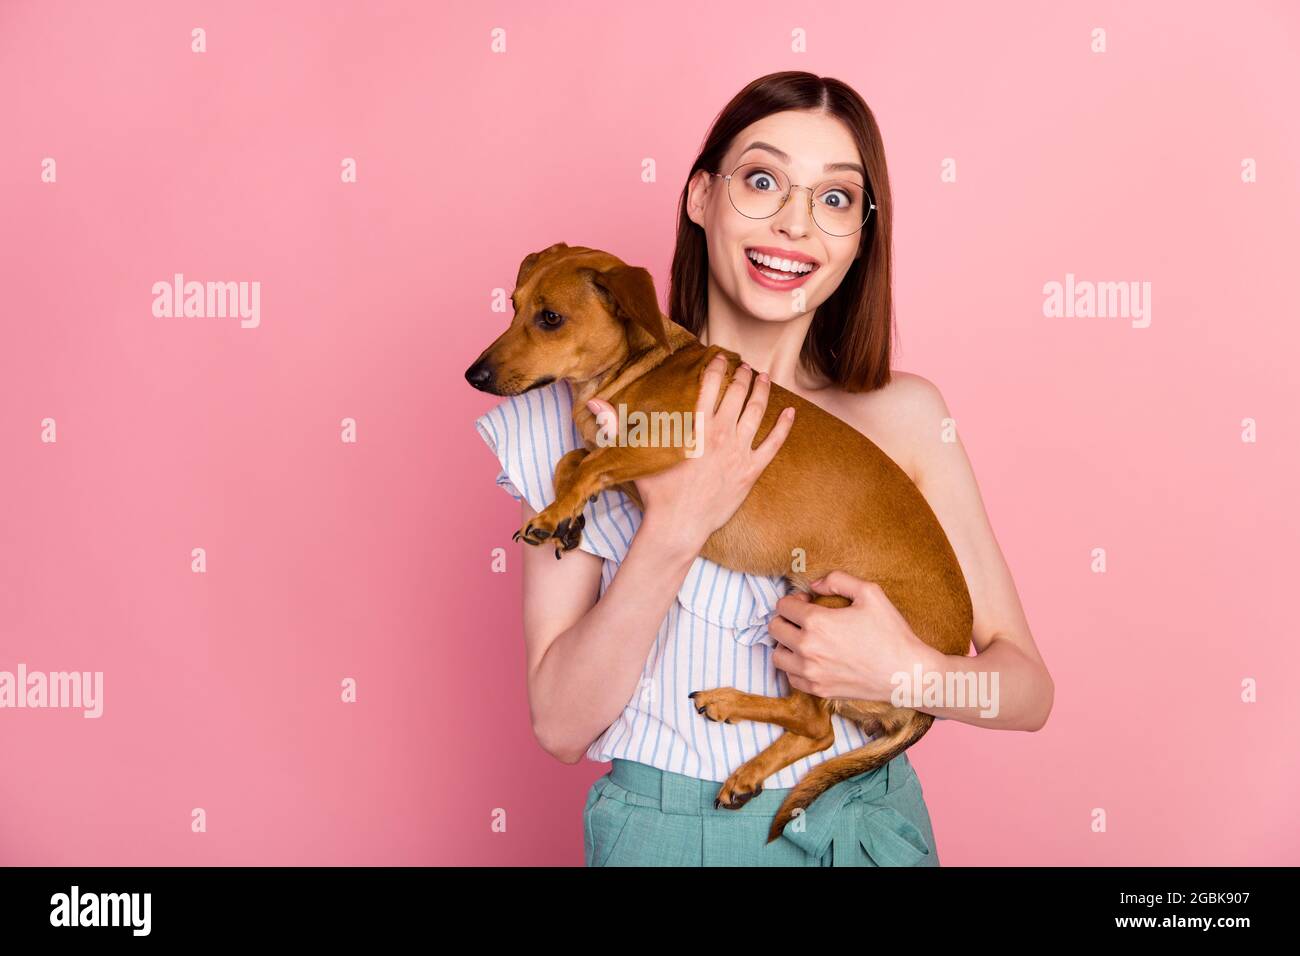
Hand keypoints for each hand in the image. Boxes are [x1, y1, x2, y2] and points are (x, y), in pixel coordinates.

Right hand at [586, 354, 794, 557]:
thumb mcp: (634, 455)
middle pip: (737, 394)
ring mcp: (739, 452)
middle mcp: (721, 434)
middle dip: (742, 375)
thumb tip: (593, 402)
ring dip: (762, 391)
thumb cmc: (656, 492)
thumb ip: (616, 425)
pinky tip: (791, 413)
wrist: (678, 526)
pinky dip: (784, 427)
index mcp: (695, 427)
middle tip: (745, 367)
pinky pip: (774, 444)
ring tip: (763, 378)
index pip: (709, 386)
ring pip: (756, 412)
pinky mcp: (751, 471)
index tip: (719, 357)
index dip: (716, 368)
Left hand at [768, 570, 943, 701]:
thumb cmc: (890, 632)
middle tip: (803, 619)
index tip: (808, 602)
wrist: (906, 673)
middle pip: (775, 629)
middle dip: (785, 619)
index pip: (782, 607)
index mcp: (817, 622)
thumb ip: (837, 580)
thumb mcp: (870, 592)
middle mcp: (808, 648)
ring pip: (777, 656)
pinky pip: (790, 678)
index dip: (793, 600)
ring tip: (803, 640)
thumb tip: (813, 585)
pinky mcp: (818, 690)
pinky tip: (810, 660)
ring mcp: (811, 673)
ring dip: (785, 644)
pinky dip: (794, 667)